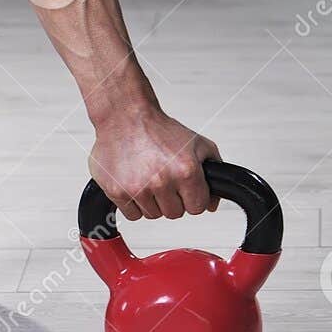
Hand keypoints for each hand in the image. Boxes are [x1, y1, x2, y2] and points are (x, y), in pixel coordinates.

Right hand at [89, 109, 221, 221]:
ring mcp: (138, 188)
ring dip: (153, 201)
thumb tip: (212, 203)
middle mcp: (162, 180)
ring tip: (149, 177)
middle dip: (173, 199)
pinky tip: (135, 183)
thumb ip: (214, 172)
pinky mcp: (117, 191)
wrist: (126, 116)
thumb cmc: (158, 129)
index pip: (198, 207)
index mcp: (185, 170)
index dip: (193, 197)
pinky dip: (134, 204)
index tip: (185, 188)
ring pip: (153, 215)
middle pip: (175, 213)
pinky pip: (133, 215)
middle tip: (165, 178)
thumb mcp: (197, 144)